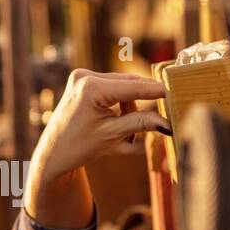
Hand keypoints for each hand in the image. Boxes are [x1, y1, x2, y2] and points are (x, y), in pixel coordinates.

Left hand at [24, 70, 168, 228]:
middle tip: (165, 112)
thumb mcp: (113, 136)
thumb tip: (168, 122)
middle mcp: (84, 77)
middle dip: (145, 100)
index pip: (132, 88)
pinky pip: (112, 86)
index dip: (156, 90)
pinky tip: (118, 119)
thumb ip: (140, 124)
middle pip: (129, 83)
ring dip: (132, 103)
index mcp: (91, 89)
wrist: (53, 153)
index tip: (176, 91)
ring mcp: (82, 76)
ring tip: (128, 129)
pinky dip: (121, 100)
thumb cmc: (79, 147)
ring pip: (122, 85)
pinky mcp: (82, 80)